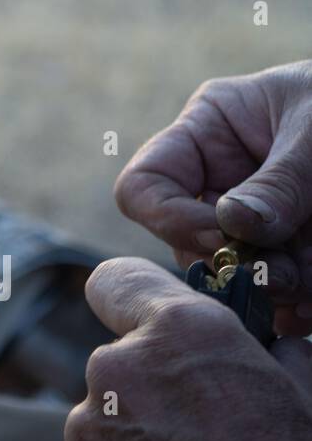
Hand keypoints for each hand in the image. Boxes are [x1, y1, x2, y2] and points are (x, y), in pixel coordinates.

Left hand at [65, 257, 311, 440]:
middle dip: (150, 376)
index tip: (147, 316)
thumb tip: (265, 344)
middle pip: (117, 353)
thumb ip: (269, 349)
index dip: (133, 297)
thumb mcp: (303, 389)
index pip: (114, 280)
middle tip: (200, 412)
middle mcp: (120, 365)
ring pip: (107, 406)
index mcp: (180, 330)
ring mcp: (91, 422)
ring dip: (139, 423)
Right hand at [114, 61, 311, 336]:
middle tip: (285, 274)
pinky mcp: (293, 255)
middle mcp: (221, 181)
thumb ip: (281, 181)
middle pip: (189, 242)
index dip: (168, 219)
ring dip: (277, 286)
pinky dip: (297, 307)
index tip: (223, 239)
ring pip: (238, 274)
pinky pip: (277, 296)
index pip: (144, 186)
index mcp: (207, 133)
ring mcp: (257, 221)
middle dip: (238, 262)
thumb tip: (233, 228)